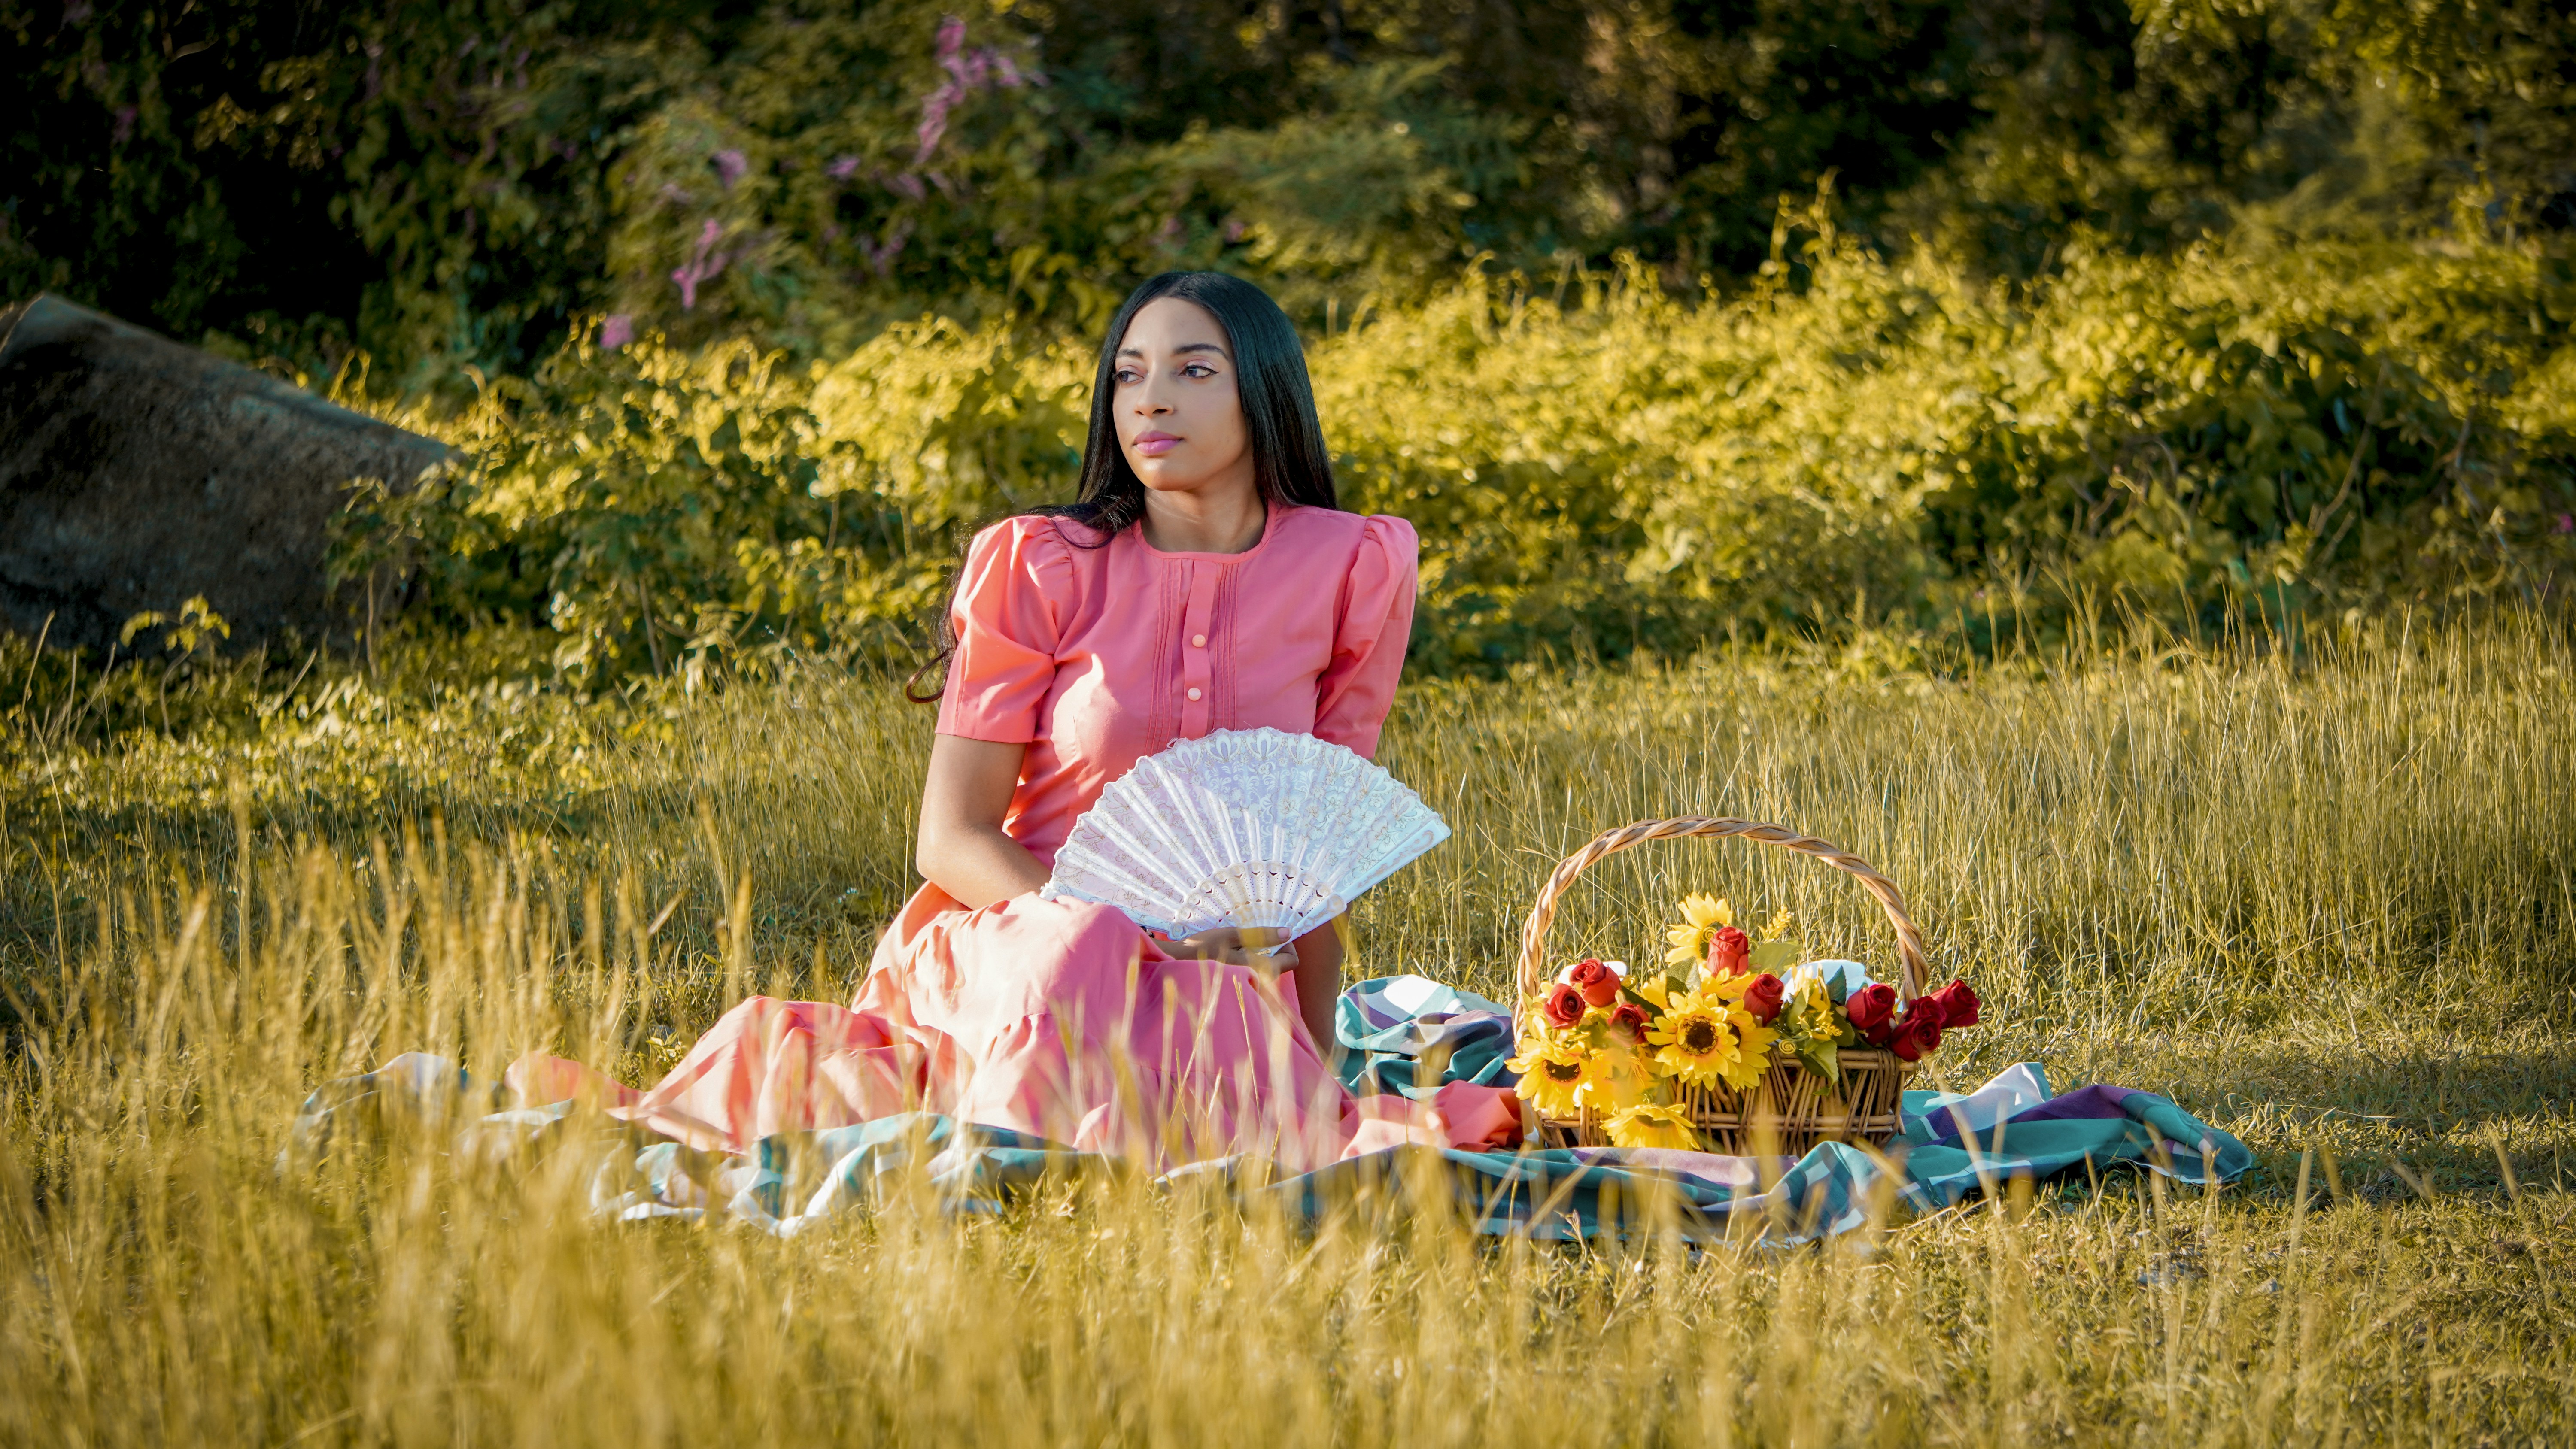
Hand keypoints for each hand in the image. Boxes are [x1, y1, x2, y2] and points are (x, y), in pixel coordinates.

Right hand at [1167, 926, 1299, 975]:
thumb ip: (1261, 935)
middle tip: (1254, 933)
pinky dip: (1249, 960)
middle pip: (1279, 963)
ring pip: (1266, 967)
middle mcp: (1257, 981)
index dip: (1287, 944)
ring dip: (1260, 953)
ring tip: (1241, 941)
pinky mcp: (1238, 984)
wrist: (1176, 966)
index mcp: (1259, 969)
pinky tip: (1233, 951)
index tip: (1273, 933)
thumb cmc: (1202, 948)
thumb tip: (1287, 932)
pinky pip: (1254, 972)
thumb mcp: (1232, 935)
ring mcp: (1247, 985)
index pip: (1291, 960)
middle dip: (1272, 947)